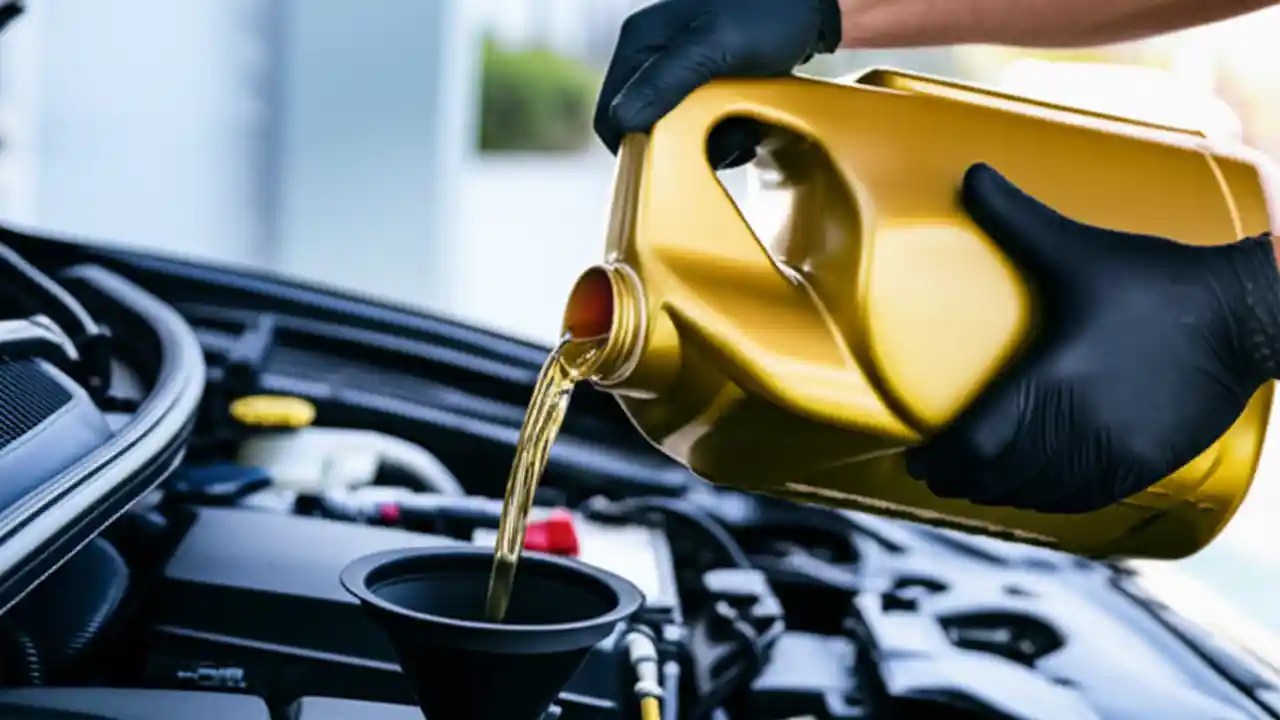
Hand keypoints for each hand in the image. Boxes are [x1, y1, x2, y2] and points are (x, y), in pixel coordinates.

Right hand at [594, 0, 842, 167]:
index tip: (669, 164)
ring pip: (676, 130)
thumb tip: (623, 121)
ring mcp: (677, 69)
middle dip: (682, 146)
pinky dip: (722, 133)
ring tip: (743, 134)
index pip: (610, 113)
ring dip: (708, 143)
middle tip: (724, 144)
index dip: (634, 145)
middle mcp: (652, 56)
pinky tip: (746, 128)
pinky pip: (699, 122)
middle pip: (646, 126)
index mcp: (640, 43)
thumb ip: (666, 82)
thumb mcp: (713, 48)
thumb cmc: (767, 13)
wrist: (811, 5)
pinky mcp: (703, 82)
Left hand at [906, 164, 1279, 512]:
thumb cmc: (1154, 281)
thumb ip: (1016, 217)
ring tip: (976, 481)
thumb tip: (972, 173)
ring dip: (1000, 493)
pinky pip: (1081, 498)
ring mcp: (1112, 451)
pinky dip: (1047, 499)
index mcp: (1050, 379)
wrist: (1246, 317)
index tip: (917, 460)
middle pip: (998, 476)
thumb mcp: (1078, 248)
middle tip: (937, 472)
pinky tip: (1032, 489)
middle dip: (960, 479)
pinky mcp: (1143, 464)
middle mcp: (1076, 425)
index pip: (975, 444)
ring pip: (1037, 493)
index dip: (939, 461)